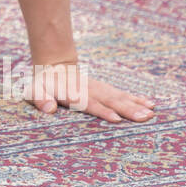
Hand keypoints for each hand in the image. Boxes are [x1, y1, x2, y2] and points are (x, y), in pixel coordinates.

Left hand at [29, 60, 155, 122]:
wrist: (53, 67)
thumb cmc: (42, 85)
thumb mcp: (34, 90)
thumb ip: (39, 98)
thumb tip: (48, 109)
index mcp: (72, 92)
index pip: (88, 103)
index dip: (102, 110)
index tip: (116, 119)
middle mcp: (89, 90)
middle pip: (109, 100)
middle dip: (127, 109)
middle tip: (145, 117)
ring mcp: (99, 88)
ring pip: (119, 96)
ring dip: (136, 105)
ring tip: (152, 113)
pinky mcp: (105, 89)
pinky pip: (122, 94)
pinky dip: (136, 98)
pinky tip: (151, 104)